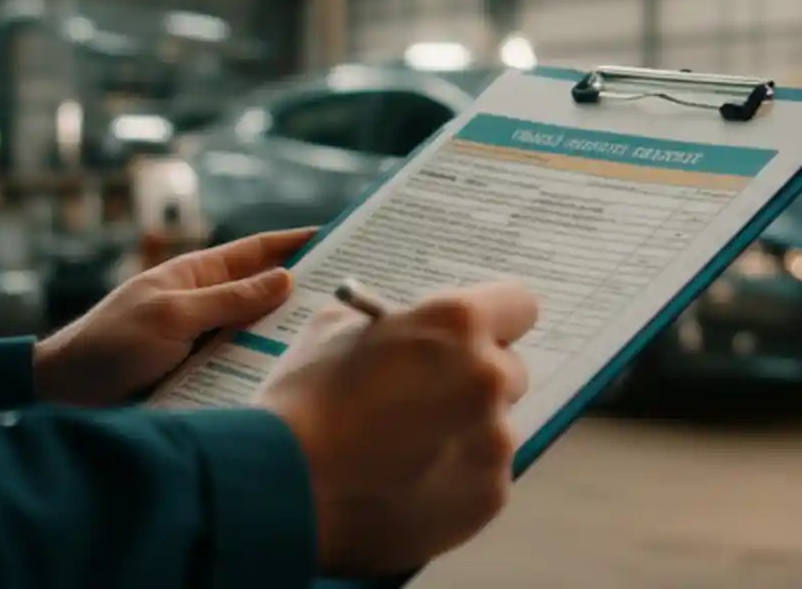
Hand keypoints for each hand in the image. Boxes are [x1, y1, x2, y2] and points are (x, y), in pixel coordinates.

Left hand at [35, 228, 314, 405]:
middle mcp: (206, 304)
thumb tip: (285, 279)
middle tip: (352, 293)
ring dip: (290, 337)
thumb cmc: (108, 346)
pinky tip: (294, 379)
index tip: (340, 235)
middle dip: (306, 291)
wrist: (64, 397)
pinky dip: (267, 370)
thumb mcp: (172, 317)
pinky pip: (244, 368)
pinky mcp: (203, 375)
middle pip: (266, 294)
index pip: (257, 251)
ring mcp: (205, 341)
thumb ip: (228, 299)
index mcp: (196, 275)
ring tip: (335, 339)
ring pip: (260, 334)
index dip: (297, 241)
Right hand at [254, 280, 537, 576]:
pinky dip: (456, 476)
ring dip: (465, 430)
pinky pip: (485, 474)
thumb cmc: (303, 400)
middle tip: (428, 395)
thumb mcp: (334, 328)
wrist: (282, 489)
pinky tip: (408, 483)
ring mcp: (494, 442)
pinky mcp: (489, 495)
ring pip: (495, 426)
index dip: (493, 318)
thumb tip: (405, 329)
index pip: (519, 304)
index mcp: (457, 323)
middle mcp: (488, 377)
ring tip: (407, 449)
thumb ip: (389, 323)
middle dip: (475, 378)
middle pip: (510, 370)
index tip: (470, 335)